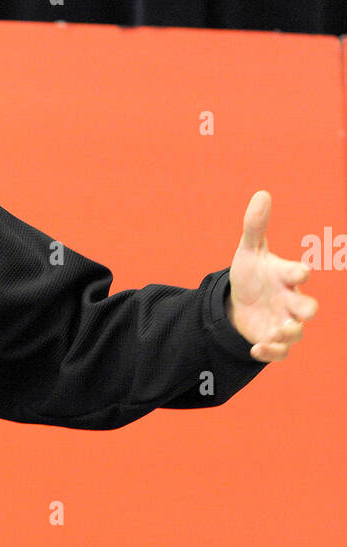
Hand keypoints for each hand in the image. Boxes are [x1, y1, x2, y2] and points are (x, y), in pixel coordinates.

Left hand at [227, 191, 317, 360]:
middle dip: (305, 310)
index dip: (300, 273)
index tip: (300, 272)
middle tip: (297, 313)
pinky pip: (281, 351)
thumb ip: (255, 227)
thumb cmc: (251, 274)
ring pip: (296, 333)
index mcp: (286, 276)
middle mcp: (290, 300)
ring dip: (287, 334)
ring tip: (273, 333)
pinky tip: (256, 348)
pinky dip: (271, 352)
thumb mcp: (249, 251)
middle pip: (307, 308)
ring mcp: (283, 321)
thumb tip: (262, 194)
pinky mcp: (274, 339)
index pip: (298, 274)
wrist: (240, 301)